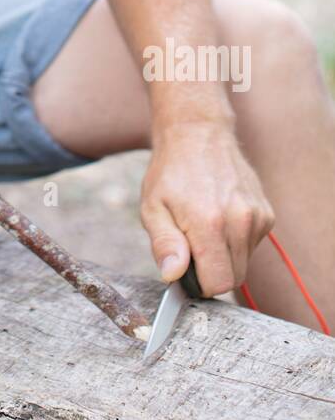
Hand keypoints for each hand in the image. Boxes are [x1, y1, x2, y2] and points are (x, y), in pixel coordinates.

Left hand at [140, 120, 275, 295]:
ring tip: (204, 226)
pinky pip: (251, 246)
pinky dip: (236, 241)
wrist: (198, 134)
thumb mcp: (152, 207)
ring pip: (244, 263)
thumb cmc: (170, 173)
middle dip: (211, 272)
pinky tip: (220, 217)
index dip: (199, 285)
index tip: (186, 269)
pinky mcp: (266, 214)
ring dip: (224, 256)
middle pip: (233, 278)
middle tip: (191, 245)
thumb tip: (173, 275)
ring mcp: (257, 217)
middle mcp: (240, 221)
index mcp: (210, 223)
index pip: (217, 284)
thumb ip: (164, 244)